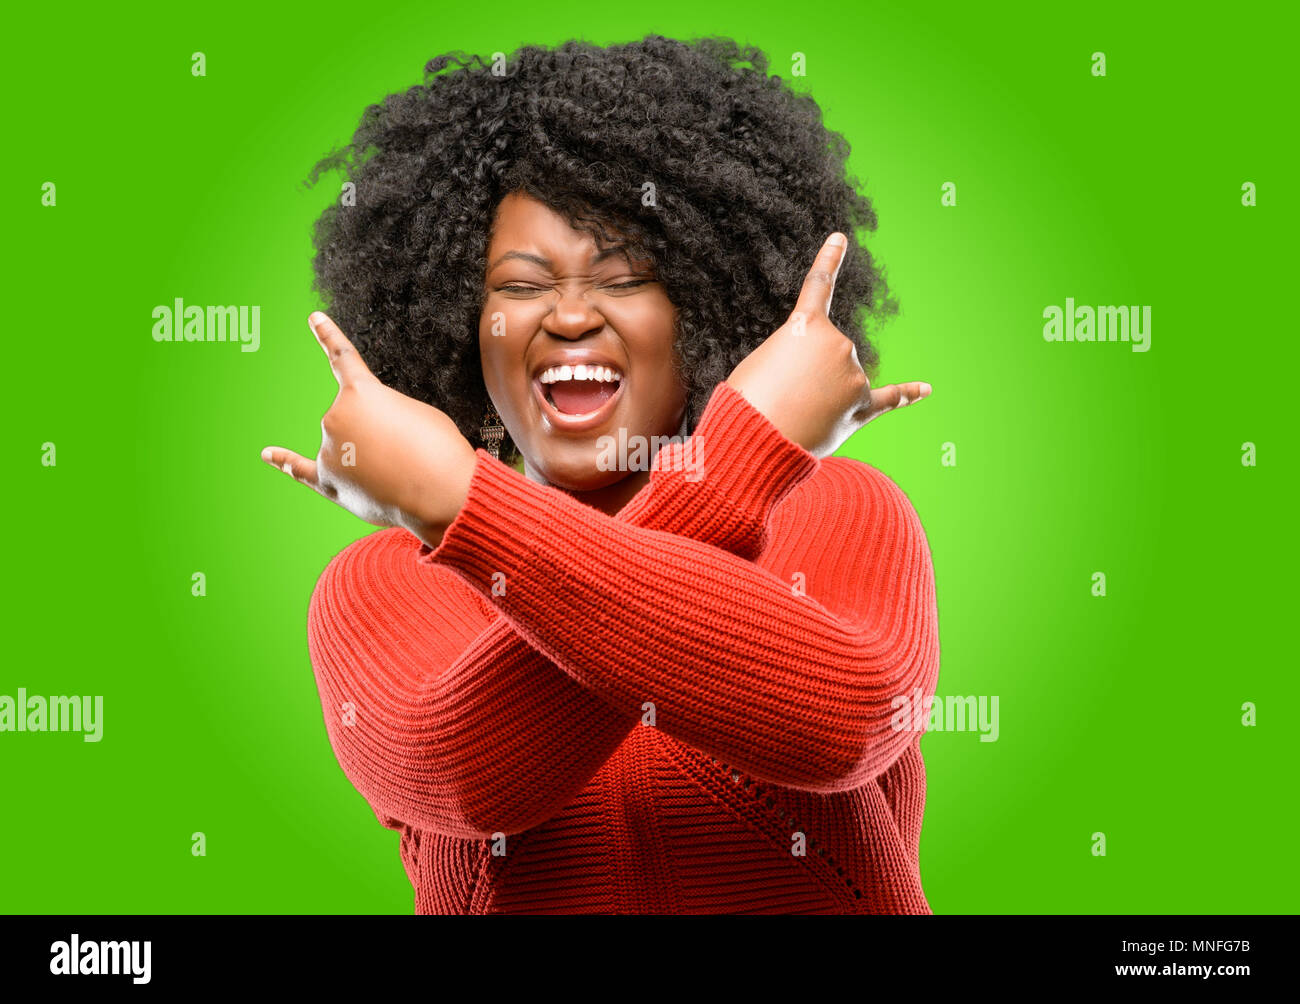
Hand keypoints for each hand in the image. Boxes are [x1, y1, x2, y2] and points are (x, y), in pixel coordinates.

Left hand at [261, 311, 478, 548]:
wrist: (443, 494)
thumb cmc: (439, 450)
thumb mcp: (418, 413)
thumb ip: (385, 414)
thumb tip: (366, 439)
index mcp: (361, 391)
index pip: (342, 357)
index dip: (328, 336)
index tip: (314, 318)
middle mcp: (335, 417)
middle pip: (351, 417)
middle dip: (378, 432)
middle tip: (408, 449)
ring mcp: (328, 451)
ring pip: (343, 446)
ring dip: (368, 458)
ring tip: (398, 472)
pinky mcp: (327, 483)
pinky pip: (299, 468)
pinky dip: (284, 460)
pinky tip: (268, 453)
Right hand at [724, 233, 931, 457]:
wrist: (756, 440)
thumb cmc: (746, 403)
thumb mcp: (760, 362)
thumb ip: (793, 358)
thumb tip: (822, 383)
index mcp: (805, 325)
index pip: (819, 284)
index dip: (830, 258)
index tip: (841, 238)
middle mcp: (838, 344)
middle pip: (829, 353)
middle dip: (808, 374)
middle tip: (781, 396)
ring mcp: (854, 376)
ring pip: (843, 381)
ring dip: (822, 398)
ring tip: (796, 414)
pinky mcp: (861, 408)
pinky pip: (890, 397)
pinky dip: (907, 394)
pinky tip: (926, 389)